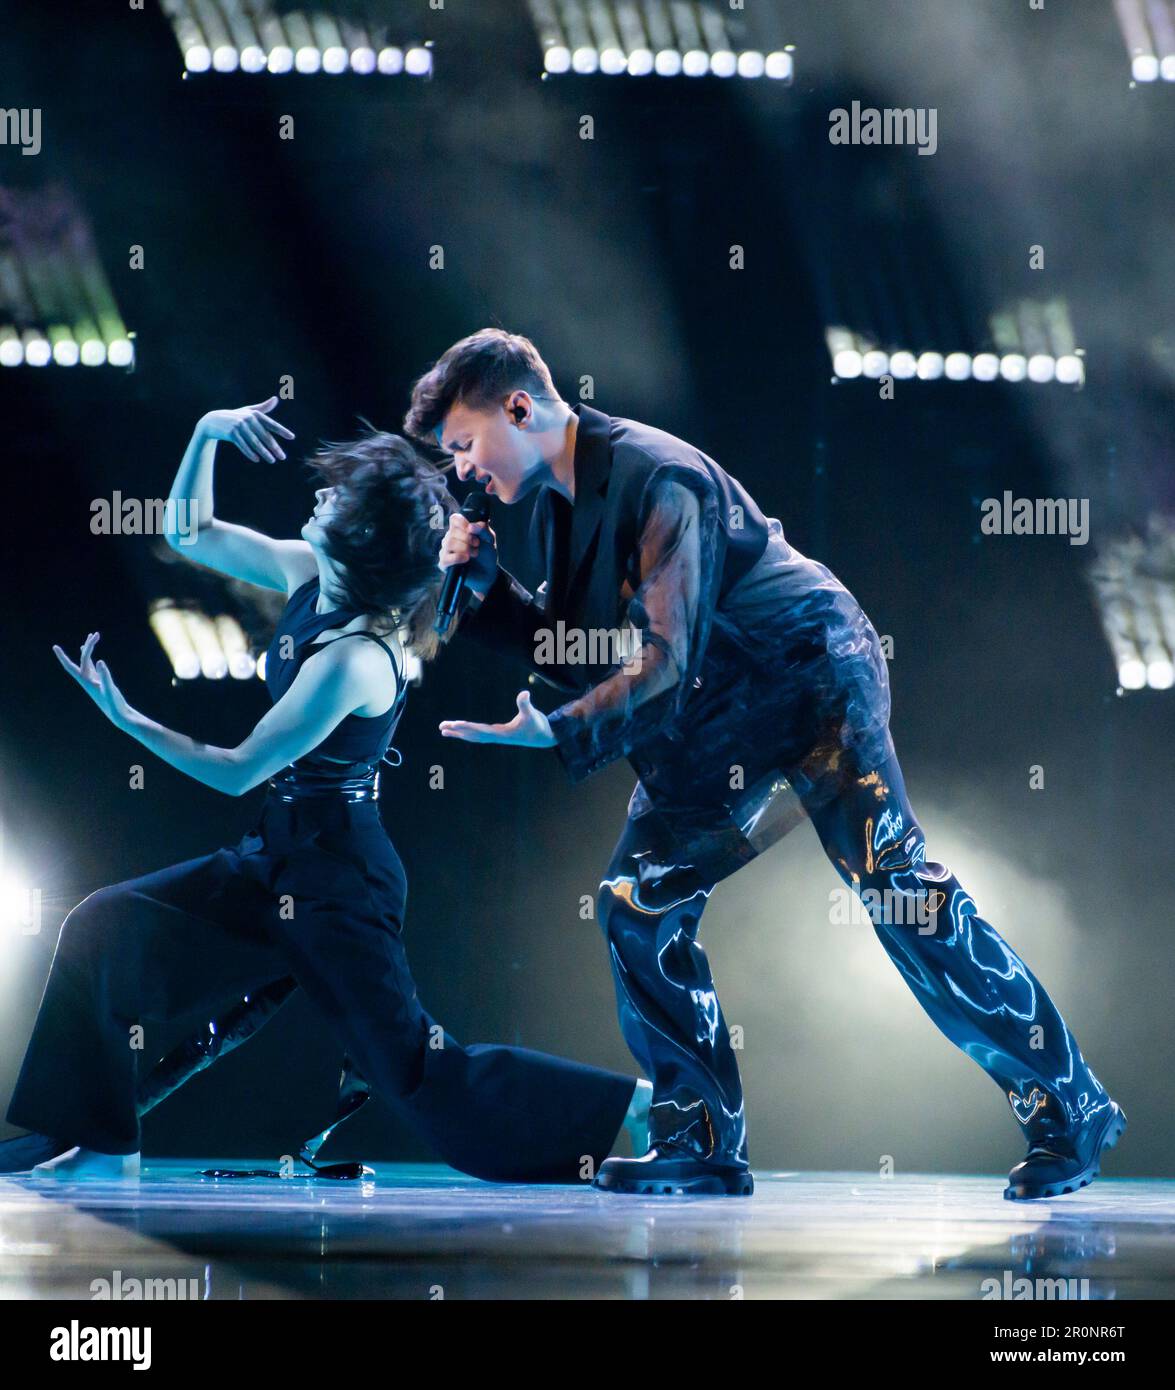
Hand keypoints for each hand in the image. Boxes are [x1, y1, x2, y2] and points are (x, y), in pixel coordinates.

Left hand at [53, 633, 132, 729]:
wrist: (118, 714)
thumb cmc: (112, 704)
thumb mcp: (109, 689)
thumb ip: (104, 675)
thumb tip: (99, 661)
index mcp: (86, 681)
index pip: (71, 666)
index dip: (62, 656)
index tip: (55, 647)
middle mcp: (87, 679)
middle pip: (83, 659)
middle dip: (88, 646)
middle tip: (95, 634)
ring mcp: (93, 680)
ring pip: (87, 662)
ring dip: (89, 650)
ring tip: (92, 637)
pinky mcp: (100, 682)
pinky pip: (93, 668)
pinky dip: (92, 660)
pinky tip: (94, 657)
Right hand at [198, 397, 294, 462]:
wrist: (213, 421)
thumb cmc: (235, 416)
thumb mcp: (248, 411)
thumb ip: (263, 407)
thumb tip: (276, 398)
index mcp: (255, 414)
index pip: (271, 424)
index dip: (282, 430)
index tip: (292, 437)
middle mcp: (248, 419)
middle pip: (264, 436)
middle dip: (274, 447)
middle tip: (283, 457)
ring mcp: (239, 426)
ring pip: (255, 442)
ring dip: (264, 453)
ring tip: (272, 460)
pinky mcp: (231, 433)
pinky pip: (243, 445)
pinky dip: (250, 453)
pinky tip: (257, 459)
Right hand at [438, 512, 497, 598]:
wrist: (488, 573)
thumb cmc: (486, 554)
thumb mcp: (489, 539)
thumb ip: (483, 529)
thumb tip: (471, 526)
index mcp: (460, 530)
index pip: (454, 519)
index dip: (462, 522)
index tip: (471, 530)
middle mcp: (450, 538)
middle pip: (452, 531)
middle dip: (468, 538)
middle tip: (477, 544)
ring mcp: (445, 551)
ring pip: (449, 543)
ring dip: (465, 548)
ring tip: (475, 553)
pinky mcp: (444, 563)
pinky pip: (445, 558)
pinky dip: (458, 557)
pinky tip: (466, 559)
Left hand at [439, 690, 555, 747]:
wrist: (545, 738)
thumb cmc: (538, 726)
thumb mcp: (532, 714)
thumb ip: (526, 704)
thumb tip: (525, 692)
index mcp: (502, 733)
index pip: (480, 730)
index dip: (468, 727)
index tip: (455, 724)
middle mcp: (496, 736)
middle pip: (472, 734)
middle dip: (457, 731)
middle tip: (441, 727)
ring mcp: (497, 736)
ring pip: (473, 736)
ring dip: (459, 733)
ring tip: (444, 731)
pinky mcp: (499, 735)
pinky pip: (478, 735)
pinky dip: (468, 733)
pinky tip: (461, 731)